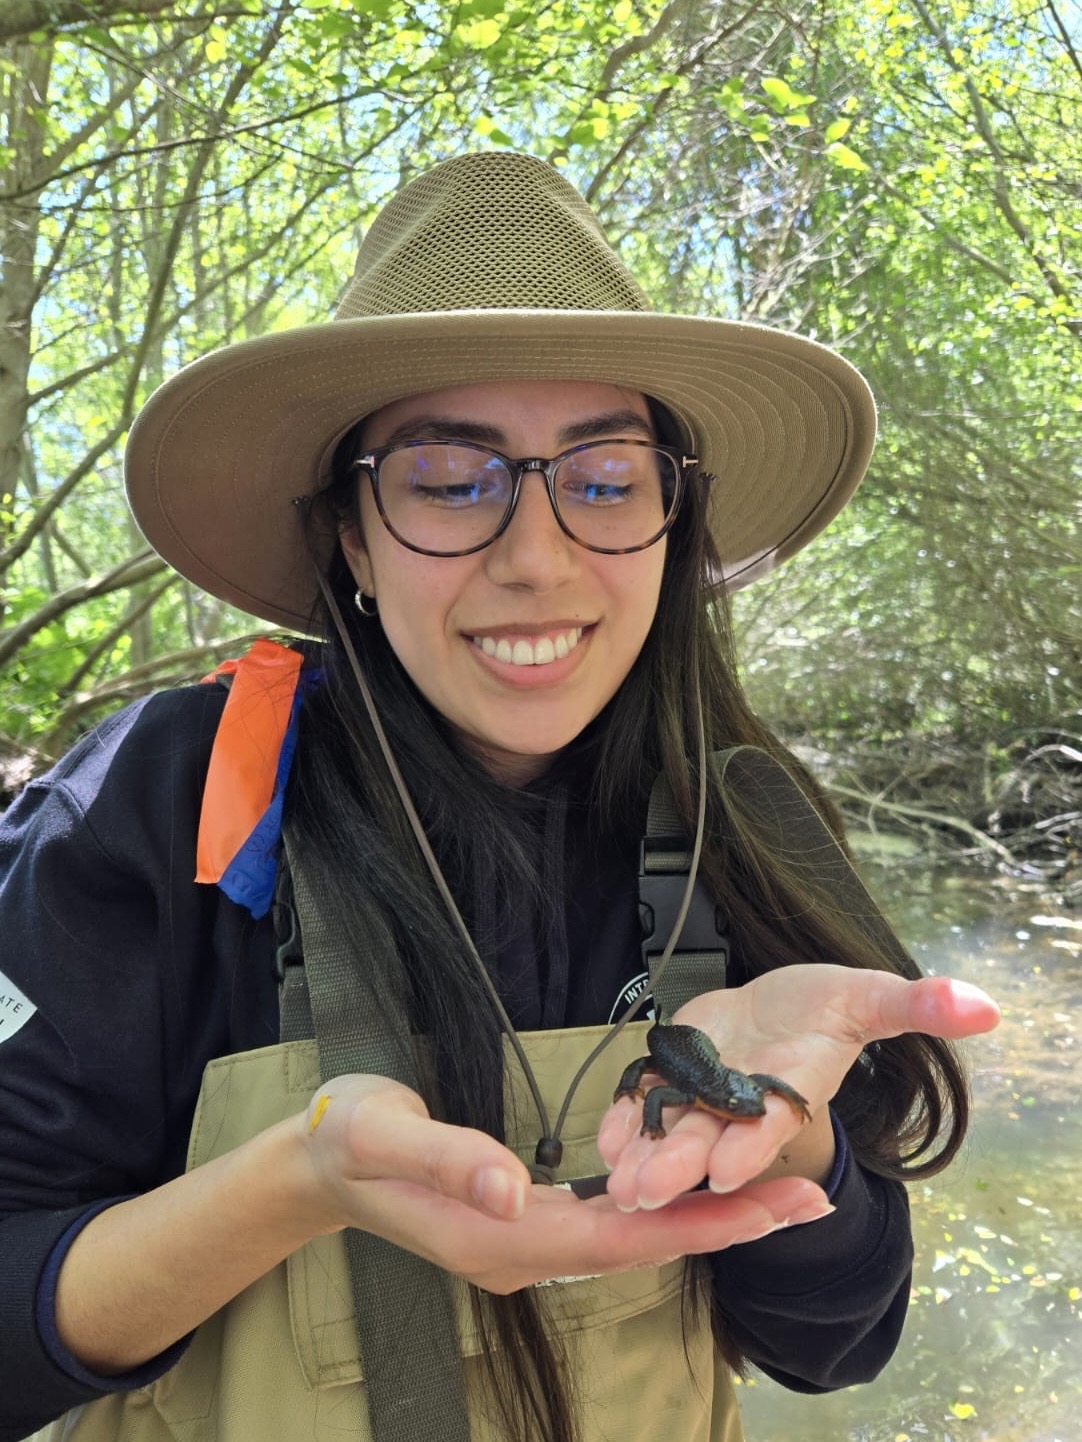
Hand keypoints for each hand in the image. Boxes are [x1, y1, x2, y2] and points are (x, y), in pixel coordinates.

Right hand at [296, 1072, 832, 1293]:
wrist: (312, 1163)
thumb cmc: (345, 1137)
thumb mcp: (381, 1135)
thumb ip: (446, 1158)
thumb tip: (514, 1185)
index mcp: (499, 1235)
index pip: (621, 1236)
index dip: (702, 1223)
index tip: (776, 1208)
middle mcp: (521, 1251)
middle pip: (642, 1245)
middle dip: (728, 1224)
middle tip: (813, 1199)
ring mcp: (520, 1241)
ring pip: (630, 1239)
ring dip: (704, 1218)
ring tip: (776, 1197)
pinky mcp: (519, 1222)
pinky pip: (606, 1225)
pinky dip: (659, 1211)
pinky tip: (691, 1191)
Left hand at [597, 967, 999, 1212]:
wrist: (778, 1008)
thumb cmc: (826, 1006)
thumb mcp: (869, 996)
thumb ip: (915, 1004)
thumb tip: (984, 1006)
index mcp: (793, 1087)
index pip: (773, 1121)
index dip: (753, 1144)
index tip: (728, 1169)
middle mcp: (745, 1100)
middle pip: (712, 1136)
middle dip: (681, 1164)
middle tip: (645, 1191)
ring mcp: (706, 1092)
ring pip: (672, 1129)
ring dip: (644, 1155)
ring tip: (616, 1181)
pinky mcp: (674, 1075)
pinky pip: (646, 1101)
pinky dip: (626, 1117)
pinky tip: (606, 1135)